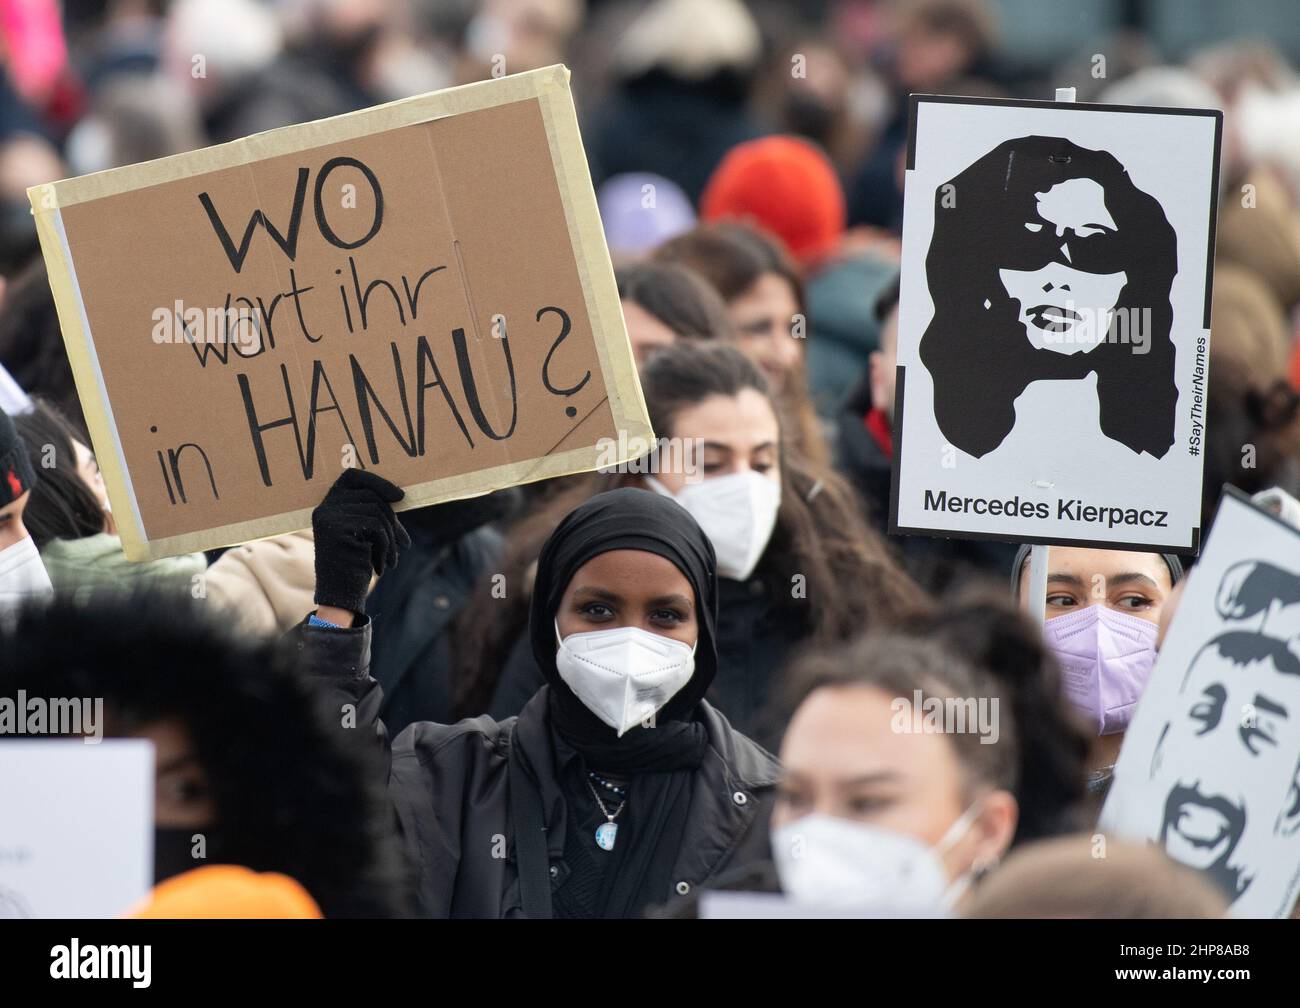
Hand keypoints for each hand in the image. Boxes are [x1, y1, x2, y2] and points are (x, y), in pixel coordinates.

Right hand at [312, 468, 409, 614]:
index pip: (352, 476)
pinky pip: (375, 525)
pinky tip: (382, 565)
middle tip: (404, 544)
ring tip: (392, 559)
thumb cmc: (355, 566)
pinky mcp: (335, 529)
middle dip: (393, 520)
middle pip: (371, 496)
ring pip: (376, 511)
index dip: (377, 481)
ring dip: (391, 537)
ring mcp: (327, 517)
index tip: (400, 497)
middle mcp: (324, 508)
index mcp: (328, 506)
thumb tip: (400, 496)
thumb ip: (374, 512)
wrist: (340, 597)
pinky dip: (385, 545)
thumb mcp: (365, 534)